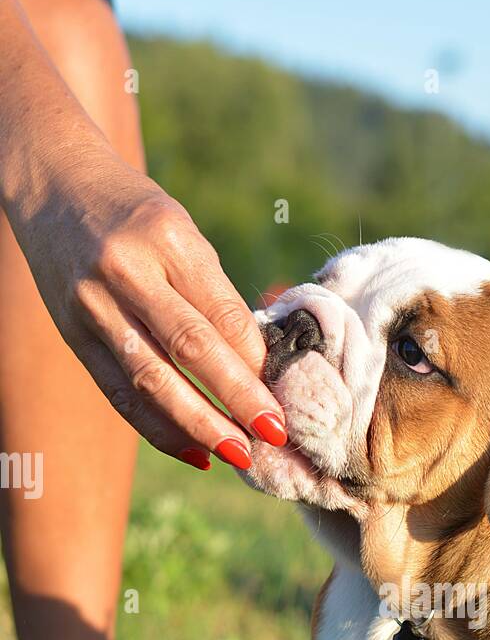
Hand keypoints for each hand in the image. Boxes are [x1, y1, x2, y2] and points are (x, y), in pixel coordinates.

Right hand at [9, 149, 284, 468]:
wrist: (53, 184)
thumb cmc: (135, 214)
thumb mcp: (181, 232)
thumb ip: (213, 292)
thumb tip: (258, 366)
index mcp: (167, 237)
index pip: (221, 312)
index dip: (256, 362)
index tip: (286, 397)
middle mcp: (126, 270)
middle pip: (190, 347)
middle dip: (237, 398)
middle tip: (275, 434)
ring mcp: (93, 304)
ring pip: (151, 379)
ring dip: (199, 425)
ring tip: (239, 454)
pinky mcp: (73, 335)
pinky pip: (120, 392)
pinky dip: (159, 428)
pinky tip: (195, 453)